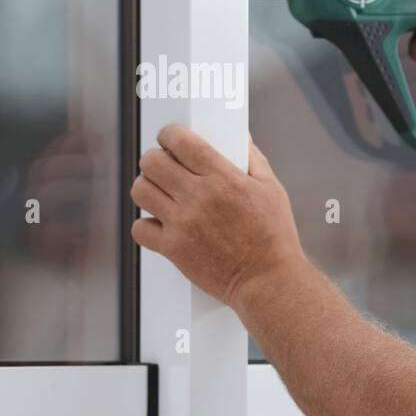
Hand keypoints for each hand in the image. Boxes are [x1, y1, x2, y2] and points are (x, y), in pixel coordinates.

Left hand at [130, 125, 306, 313]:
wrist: (269, 281)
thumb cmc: (275, 237)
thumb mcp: (272, 190)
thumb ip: (253, 159)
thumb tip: (240, 137)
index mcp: (224, 178)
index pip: (180, 141)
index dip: (170, 134)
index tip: (172, 138)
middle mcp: (199, 197)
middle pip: (152, 161)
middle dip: (156, 159)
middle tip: (166, 166)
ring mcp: (183, 223)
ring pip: (140, 190)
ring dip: (148, 188)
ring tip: (162, 193)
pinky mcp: (173, 248)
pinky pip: (140, 227)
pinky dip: (147, 225)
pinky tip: (162, 224)